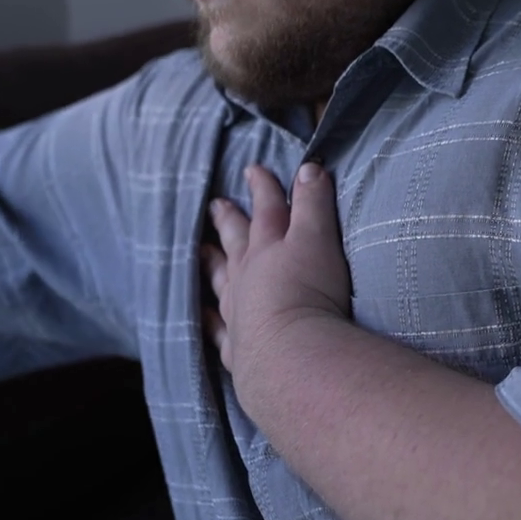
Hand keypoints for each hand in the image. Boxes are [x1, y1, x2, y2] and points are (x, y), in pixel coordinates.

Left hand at [201, 163, 352, 379]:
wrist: (292, 352)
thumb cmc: (310, 291)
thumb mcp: (318, 238)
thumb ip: (313, 203)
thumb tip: (308, 167)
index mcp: (269, 248)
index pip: (268, 210)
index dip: (263, 189)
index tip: (252, 169)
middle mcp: (247, 276)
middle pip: (236, 242)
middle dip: (229, 221)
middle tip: (216, 205)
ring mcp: (238, 312)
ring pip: (220, 281)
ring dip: (213, 264)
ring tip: (202, 251)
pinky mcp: (238, 347)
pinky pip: (217, 330)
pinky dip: (209, 321)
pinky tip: (203, 316)